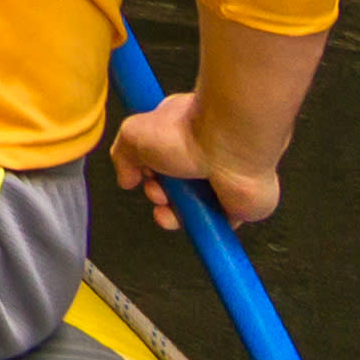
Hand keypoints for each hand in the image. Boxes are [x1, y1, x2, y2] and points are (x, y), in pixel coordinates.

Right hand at [113, 88, 283, 232]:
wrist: (228, 147)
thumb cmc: (185, 132)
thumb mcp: (132, 135)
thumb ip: (122, 157)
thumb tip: (127, 180)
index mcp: (180, 132)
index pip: (159, 156)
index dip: (146, 170)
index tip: (141, 173)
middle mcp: (201, 156)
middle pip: (171, 185)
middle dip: (157, 194)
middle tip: (158, 191)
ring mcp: (219, 181)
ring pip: (189, 207)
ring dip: (172, 213)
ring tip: (168, 208)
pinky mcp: (236, 206)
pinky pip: (213, 224)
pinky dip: (198, 227)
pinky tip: (188, 221)